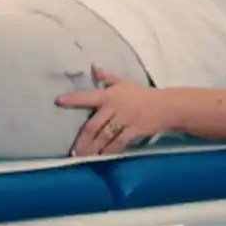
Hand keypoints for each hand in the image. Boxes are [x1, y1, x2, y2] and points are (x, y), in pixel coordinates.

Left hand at [55, 66, 172, 155]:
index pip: (87, 96)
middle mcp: (114, 107)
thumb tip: (94, 67)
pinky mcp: (134, 131)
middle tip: (73, 150)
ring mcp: (124, 120)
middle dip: (82, 139)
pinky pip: (119, 143)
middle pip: (93, 125)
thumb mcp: (124, 82)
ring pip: (104, 136)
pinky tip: (102, 157)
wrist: (166, 105)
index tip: (58, 101)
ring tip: (83, 157)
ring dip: (93, 148)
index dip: (73, 99)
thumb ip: (108, 77)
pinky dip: (109, 151)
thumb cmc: (142, 94)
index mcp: (109, 94)